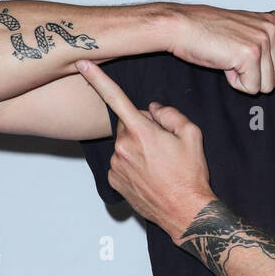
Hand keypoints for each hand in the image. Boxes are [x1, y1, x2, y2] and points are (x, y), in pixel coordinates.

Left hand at [76, 59, 211, 239]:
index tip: (82, 63)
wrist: (186, 212)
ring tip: (158, 165)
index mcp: (141, 132)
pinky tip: (149, 175)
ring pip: (124, 145)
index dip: (98, 78)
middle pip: (128, 124)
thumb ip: (170, 114)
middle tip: (163, 147)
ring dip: (138, 149)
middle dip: (142, 129)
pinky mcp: (114, 181)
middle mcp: (123, 148)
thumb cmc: (190, 176)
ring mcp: (116, 166)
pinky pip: (121, 163)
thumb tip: (154, 109)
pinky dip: (132, 165)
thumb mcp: (192, 135)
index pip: (116, 98)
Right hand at [165, 3, 274, 94]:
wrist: (181, 27)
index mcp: (272, 25)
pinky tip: (223, 63)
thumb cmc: (204, 32)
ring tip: (227, 59)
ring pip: (265, 86)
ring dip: (243, 79)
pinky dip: (234, 82)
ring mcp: (262, 41)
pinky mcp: (250, 55)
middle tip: (230, 57)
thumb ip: (261, 46)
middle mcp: (271, 30)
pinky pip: (251, 88)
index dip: (254, 69)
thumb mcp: (242, 34)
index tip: (235, 52)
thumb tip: (273, 73)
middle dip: (251, 76)